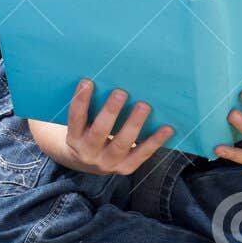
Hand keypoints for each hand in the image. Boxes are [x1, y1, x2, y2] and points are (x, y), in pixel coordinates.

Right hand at [30, 79, 174, 174]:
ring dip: (133, 124)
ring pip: (121, 143)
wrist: (87, 163)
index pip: (75, 118)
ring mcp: (108, 163)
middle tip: (121, 92)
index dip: (81, 100)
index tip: (87, 81)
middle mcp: (89, 153)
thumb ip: (87, 105)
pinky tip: (167, 128)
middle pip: (99, 132)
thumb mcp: (80, 122)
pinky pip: (141, 154)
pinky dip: (155, 141)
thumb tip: (102, 74)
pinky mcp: (125, 168)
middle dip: (110, 112)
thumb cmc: (86, 131)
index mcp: (74, 139)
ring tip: (144, 105)